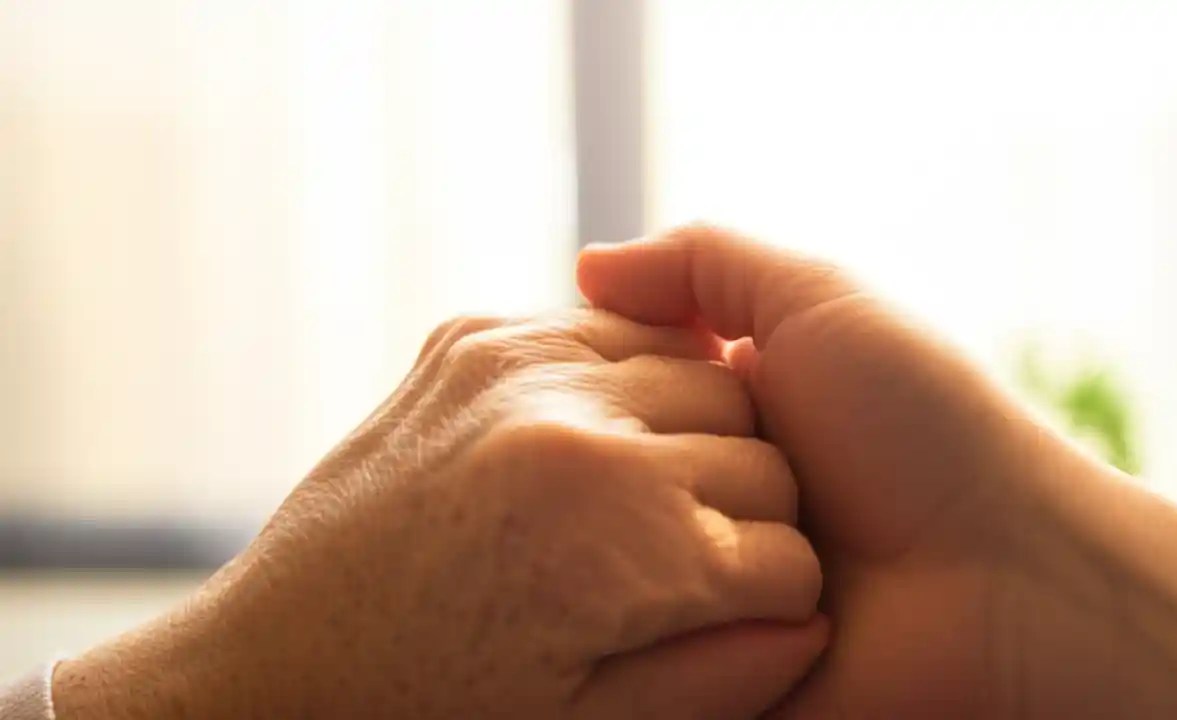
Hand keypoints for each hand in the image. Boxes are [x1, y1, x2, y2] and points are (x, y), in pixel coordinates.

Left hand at [52, 309, 824, 718]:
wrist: (272, 668)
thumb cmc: (429, 713)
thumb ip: (714, 677)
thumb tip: (805, 620)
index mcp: (613, 533)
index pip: (784, 549)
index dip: (782, 595)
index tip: (753, 616)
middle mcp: (572, 422)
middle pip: (759, 449)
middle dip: (756, 513)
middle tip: (710, 562)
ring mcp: (515, 362)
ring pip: (701, 370)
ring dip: (706, 436)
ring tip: (667, 499)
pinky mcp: (473, 336)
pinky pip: (612, 331)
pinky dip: (637, 381)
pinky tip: (615, 440)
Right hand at [579, 226, 1176, 717]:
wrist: (1009, 591)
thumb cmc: (927, 432)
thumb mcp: (818, 301)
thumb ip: (706, 261)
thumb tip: (584, 266)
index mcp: (735, 411)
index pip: (616, 389)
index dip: (592, 381)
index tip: (571, 376)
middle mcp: (715, 491)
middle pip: (605, 471)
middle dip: (610, 463)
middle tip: (623, 464)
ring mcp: (711, 582)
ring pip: (610, 557)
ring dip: (637, 544)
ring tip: (676, 540)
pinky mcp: (705, 665)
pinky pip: (633, 648)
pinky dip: (645, 624)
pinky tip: (661, 606)